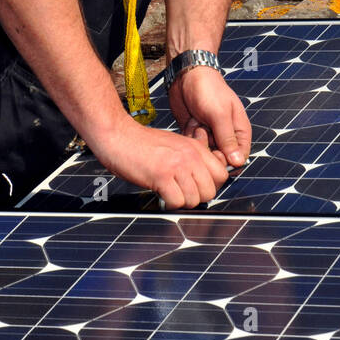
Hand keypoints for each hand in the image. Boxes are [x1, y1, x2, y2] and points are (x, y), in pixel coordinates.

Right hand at [88, 118, 231, 209]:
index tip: (197, 188)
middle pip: (210, 191)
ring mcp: (177, 166)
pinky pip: (177, 202)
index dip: (210, 186)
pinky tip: (161, 195)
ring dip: (181, 202)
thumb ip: (192, 156)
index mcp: (195, 147)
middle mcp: (189, 156)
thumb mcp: (174, 142)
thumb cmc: (141, 142)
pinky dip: (169, 204)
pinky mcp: (162, 176)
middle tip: (180, 193)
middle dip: (196, 198)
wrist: (117, 135)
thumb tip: (204, 175)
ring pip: (194, 200)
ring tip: (168, 193)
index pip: (221, 175)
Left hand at [167, 66, 251, 170]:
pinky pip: (192, 146)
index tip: (216, 151)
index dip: (227, 161)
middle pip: (220, 159)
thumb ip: (228, 139)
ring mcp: (210, 134)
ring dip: (198, 141)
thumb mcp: (219, 114)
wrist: (187, 75)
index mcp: (239, 131)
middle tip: (204, 130)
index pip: (238, 158)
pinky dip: (189, 136)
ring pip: (204, 153)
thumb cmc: (208, 89)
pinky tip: (190, 121)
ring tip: (197, 121)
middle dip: (209, 149)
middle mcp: (225, 135)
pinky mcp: (195, 133)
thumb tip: (238, 162)